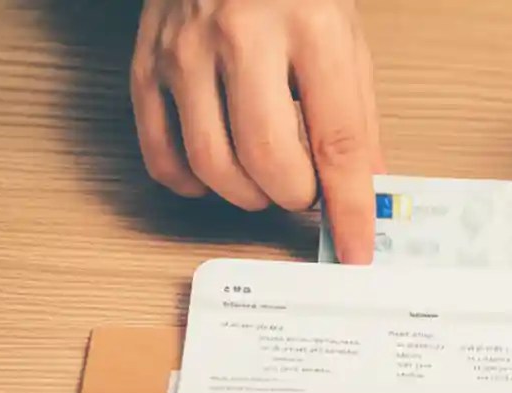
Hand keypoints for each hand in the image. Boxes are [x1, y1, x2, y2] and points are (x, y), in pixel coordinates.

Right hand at [130, 0, 382, 262]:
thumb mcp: (343, 34)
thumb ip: (356, 115)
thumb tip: (365, 192)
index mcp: (309, 23)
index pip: (337, 141)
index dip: (351, 207)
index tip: (357, 251)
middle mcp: (241, 34)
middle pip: (267, 159)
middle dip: (296, 196)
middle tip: (308, 188)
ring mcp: (184, 49)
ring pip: (211, 165)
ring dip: (248, 194)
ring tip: (268, 176)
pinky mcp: (145, 64)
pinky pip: (163, 155)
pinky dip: (194, 183)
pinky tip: (219, 170)